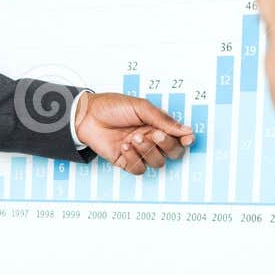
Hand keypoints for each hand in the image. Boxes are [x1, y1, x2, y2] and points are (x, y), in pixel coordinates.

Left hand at [74, 91, 193, 174]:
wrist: (86, 115)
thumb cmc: (112, 106)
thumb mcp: (140, 107)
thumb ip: (163, 120)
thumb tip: (186, 130)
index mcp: (157, 125)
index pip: (179, 138)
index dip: (185, 140)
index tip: (187, 138)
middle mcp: (151, 139)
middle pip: (173, 153)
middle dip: (167, 146)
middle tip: (155, 135)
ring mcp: (138, 152)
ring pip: (157, 162)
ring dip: (147, 150)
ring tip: (133, 138)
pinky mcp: (125, 161)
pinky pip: (138, 168)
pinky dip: (134, 158)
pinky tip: (124, 146)